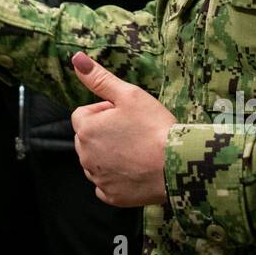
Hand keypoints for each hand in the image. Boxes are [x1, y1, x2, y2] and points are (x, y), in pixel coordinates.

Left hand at [69, 52, 176, 207]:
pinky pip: (106, 184)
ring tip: (138, 150)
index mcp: (86, 128)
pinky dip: (117, 178)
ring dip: (110, 155)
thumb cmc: (154, 127)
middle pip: (88, 138)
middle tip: (134, 132)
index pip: (83, 114)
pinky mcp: (111, 196)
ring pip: (96, 161)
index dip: (105, 111)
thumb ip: (99, 78)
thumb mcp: (129, 94)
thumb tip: (76, 58)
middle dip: (105, 133)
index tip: (126, 115)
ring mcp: (97, 178)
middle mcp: (85, 155)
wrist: (178, 164)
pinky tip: (136, 170)